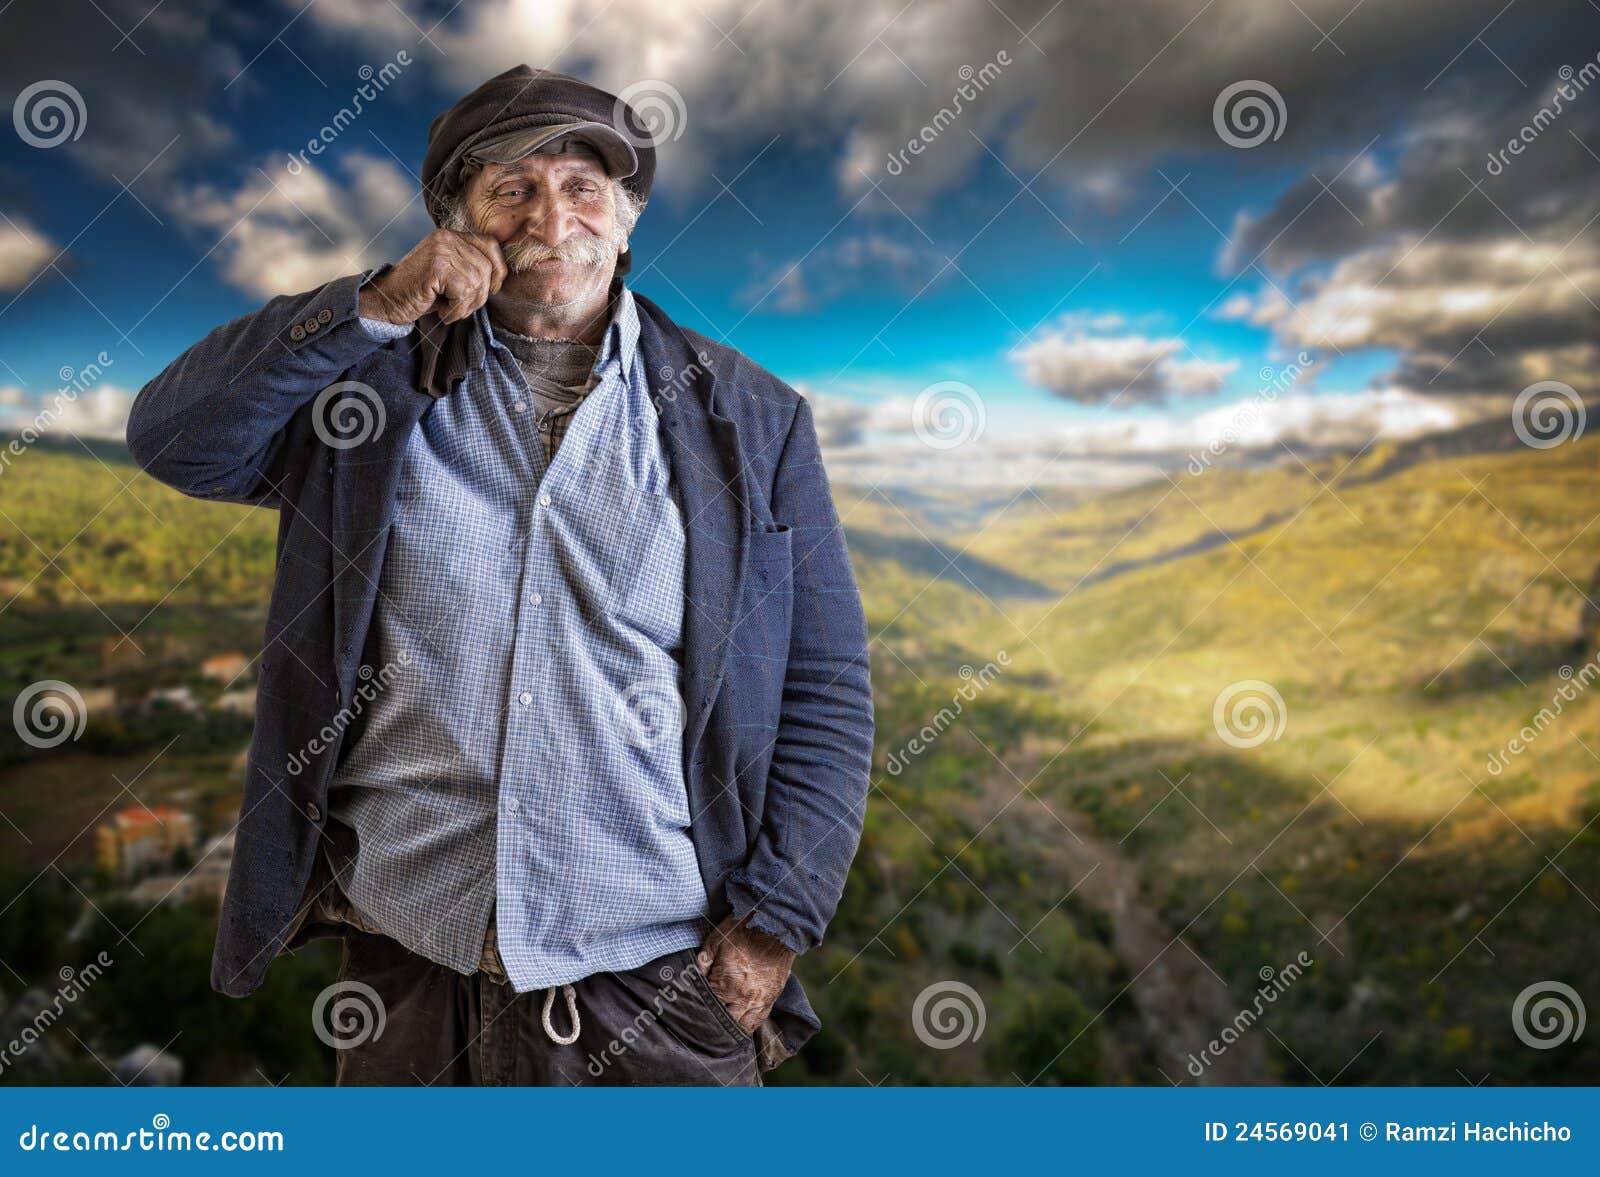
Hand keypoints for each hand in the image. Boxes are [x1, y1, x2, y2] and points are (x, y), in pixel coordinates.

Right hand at [358, 229, 507, 325]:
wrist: (388, 301)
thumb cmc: (423, 293)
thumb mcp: (451, 275)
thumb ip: (472, 268)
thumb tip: (503, 277)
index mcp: (452, 236)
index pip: (491, 245)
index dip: (498, 270)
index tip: (490, 290)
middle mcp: (447, 238)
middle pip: (487, 268)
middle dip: (479, 296)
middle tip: (460, 307)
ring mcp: (441, 250)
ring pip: (477, 283)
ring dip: (466, 306)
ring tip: (449, 309)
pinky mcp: (436, 266)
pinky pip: (464, 292)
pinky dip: (456, 309)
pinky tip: (442, 311)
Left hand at [696, 913, 795, 1033]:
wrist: (777, 925)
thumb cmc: (743, 929)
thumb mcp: (716, 939)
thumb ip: (702, 961)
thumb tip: (690, 977)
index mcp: (726, 984)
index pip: (706, 1007)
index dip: (696, 1008)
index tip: (689, 1010)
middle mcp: (743, 998)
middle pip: (723, 1023)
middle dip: (711, 1025)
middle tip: (701, 1027)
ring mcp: (759, 1001)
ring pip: (742, 1028)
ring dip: (730, 1031)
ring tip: (719, 1034)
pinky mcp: (771, 999)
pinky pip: (758, 1022)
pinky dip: (747, 1028)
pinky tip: (739, 1028)